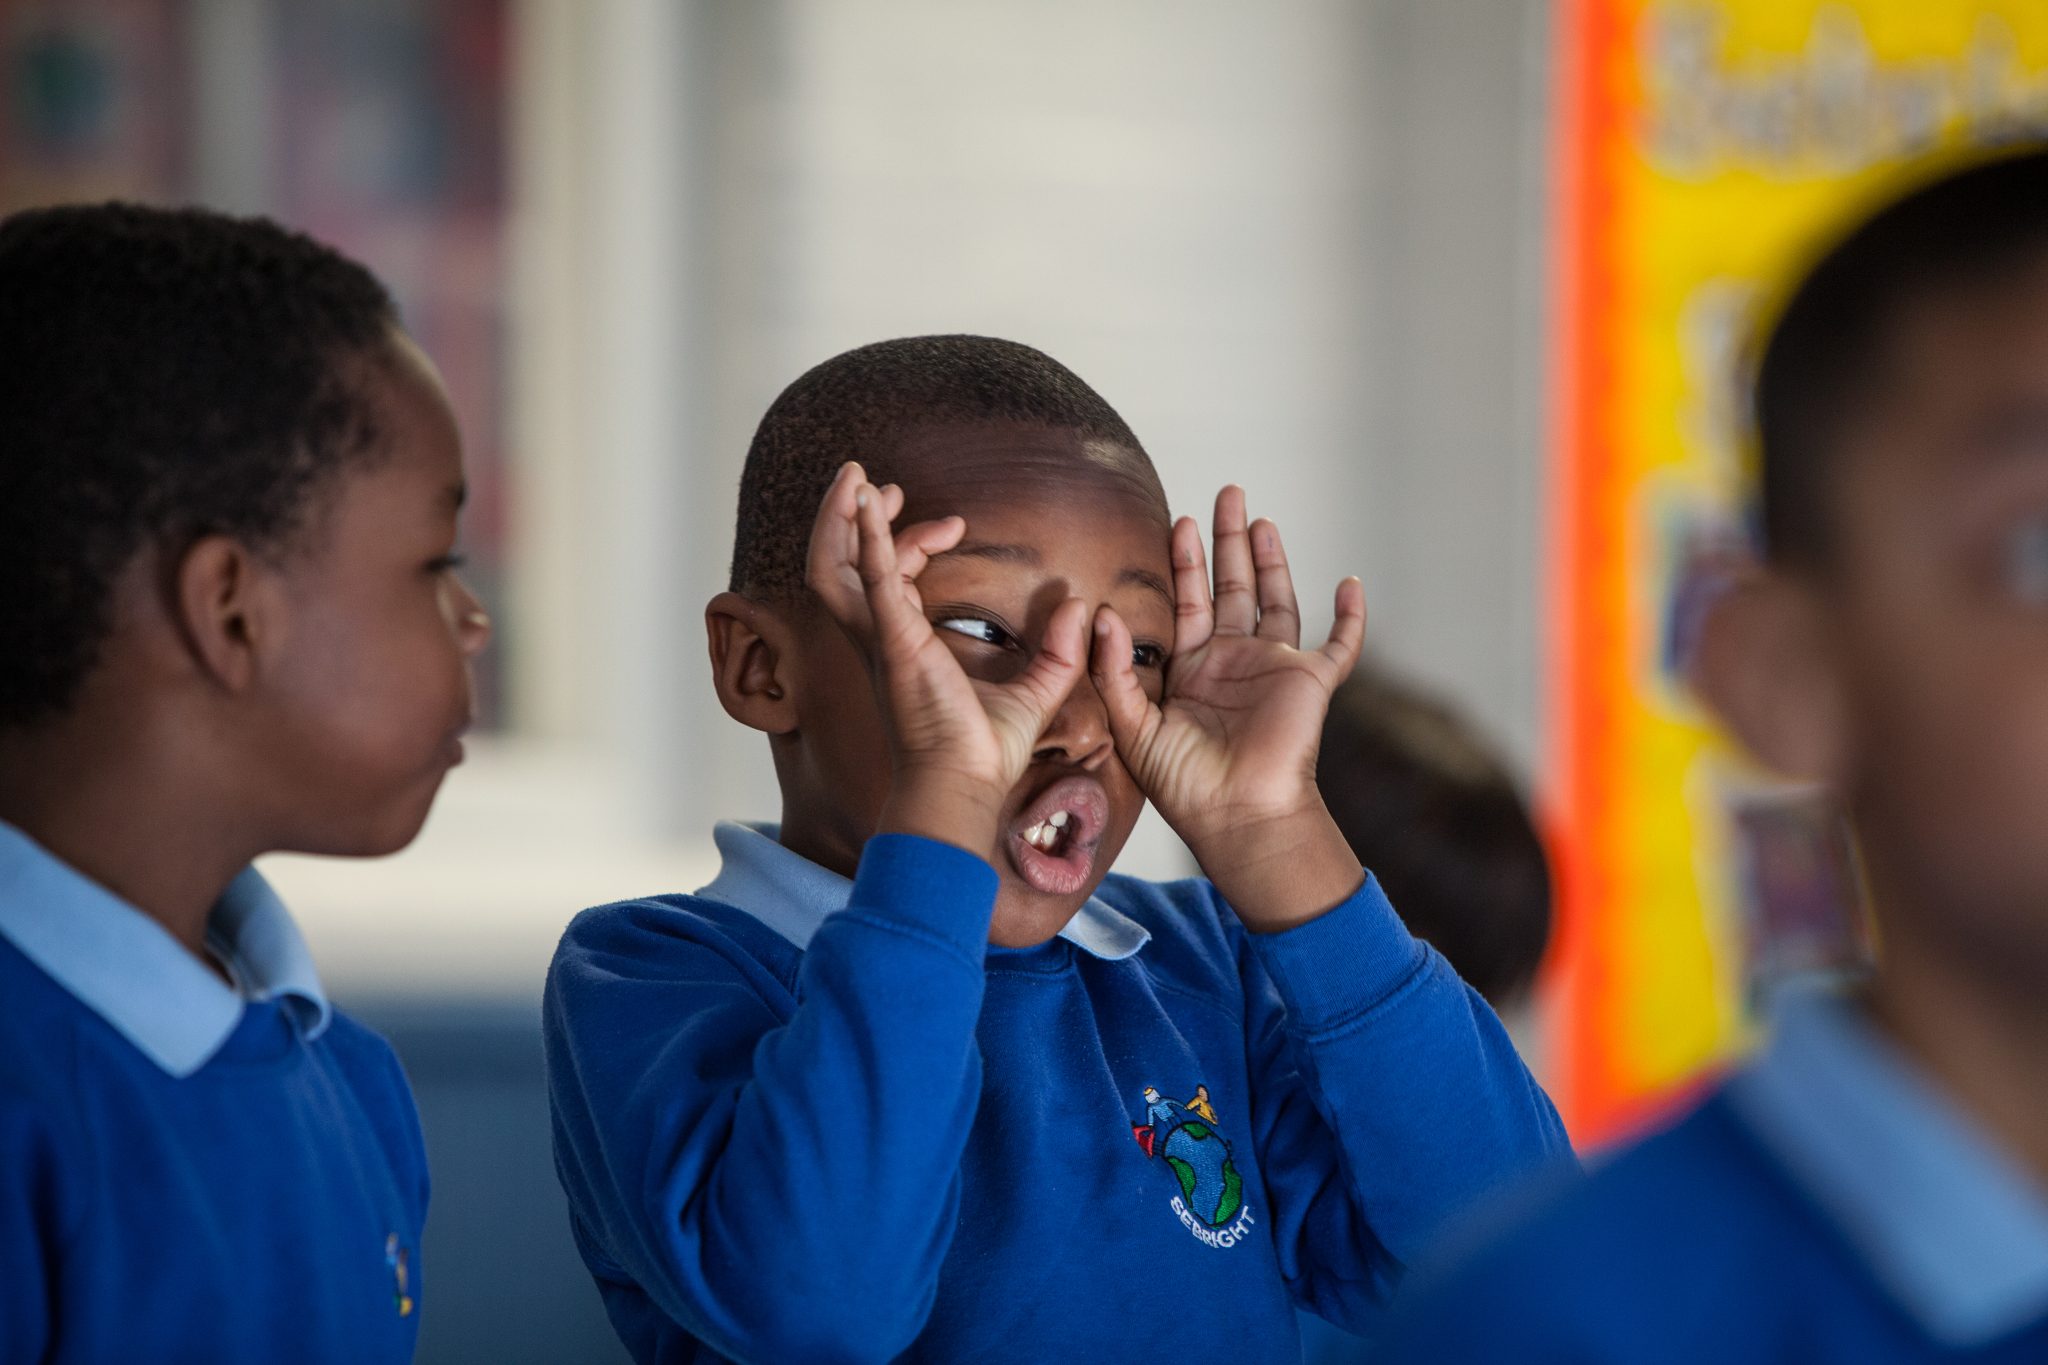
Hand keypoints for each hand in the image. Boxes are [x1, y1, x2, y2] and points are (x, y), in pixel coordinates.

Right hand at [807, 462, 1090, 851]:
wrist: (964, 785)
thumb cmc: (983, 753)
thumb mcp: (1033, 693)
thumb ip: (1057, 651)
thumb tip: (1079, 603)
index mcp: (905, 646)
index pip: (891, 580)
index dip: (911, 543)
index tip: (954, 525)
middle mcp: (882, 640)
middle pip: (844, 566)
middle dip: (855, 520)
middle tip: (875, 483)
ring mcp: (882, 639)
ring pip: (835, 567)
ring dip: (843, 520)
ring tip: (858, 479)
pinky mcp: (895, 641)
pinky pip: (872, 578)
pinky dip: (869, 539)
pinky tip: (867, 502)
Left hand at [1091, 486, 1367, 926]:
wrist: (1236, 817)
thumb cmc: (1183, 783)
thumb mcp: (1133, 725)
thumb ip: (1114, 670)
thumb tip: (1101, 614)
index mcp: (1194, 668)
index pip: (1188, 602)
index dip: (1185, 563)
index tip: (1179, 523)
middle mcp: (1235, 661)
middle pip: (1233, 586)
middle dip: (1229, 541)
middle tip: (1226, 493)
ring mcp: (1275, 669)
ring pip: (1277, 600)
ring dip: (1273, 561)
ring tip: (1262, 520)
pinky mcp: (1311, 683)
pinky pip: (1339, 645)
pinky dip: (1351, 616)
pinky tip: (1351, 582)